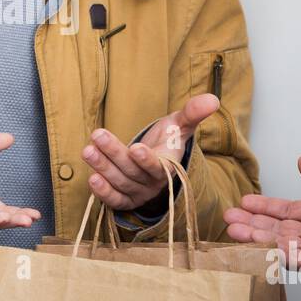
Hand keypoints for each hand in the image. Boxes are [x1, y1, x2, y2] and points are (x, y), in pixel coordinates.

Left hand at [82, 93, 219, 211]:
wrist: (156, 158)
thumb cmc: (167, 139)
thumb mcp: (180, 124)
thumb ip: (193, 112)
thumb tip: (213, 99)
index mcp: (170, 167)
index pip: (159, 167)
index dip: (147, 160)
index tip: (136, 147)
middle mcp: (154, 183)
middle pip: (132, 171)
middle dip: (114, 153)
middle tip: (97, 135)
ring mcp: (139, 193)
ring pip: (120, 183)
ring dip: (102, 167)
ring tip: (87, 150)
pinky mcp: (126, 200)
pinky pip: (114, 201)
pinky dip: (102, 193)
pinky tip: (91, 177)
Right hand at [224, 155, 300, 262]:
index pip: (287, 211)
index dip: (265, 206)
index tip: (245, 202)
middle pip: (277, 229)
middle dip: (251, 223)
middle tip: (229, 217)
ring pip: (278, 245)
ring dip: (254, 238)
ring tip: (232, 230)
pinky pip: (290, 259)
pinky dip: (270, 252)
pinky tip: (252, 245)